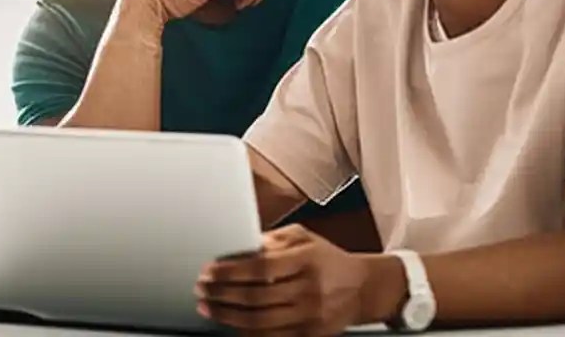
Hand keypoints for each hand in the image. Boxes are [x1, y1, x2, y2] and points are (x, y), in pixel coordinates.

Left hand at [195, 224, 375, 335]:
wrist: (363, 288)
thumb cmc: (327, 259)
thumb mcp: (303, 237)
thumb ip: (272, 239)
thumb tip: (239, 245)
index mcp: (306, 260)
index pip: (261, 267)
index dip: (230, 271)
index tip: (209, 271)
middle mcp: (308, 289)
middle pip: (256, 296)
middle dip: (221, 294)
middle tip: (202, 289)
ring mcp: (310, 315)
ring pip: (260, 322)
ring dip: (227, 315)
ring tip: (208, 307)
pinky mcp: (310, 334)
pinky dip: (247, 332)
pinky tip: (231, 324)